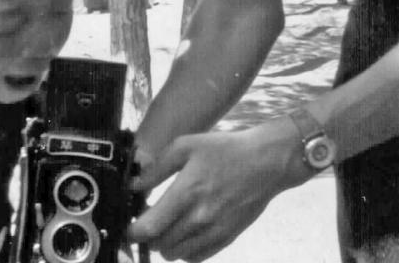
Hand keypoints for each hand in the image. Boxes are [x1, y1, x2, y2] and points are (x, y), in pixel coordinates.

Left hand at [127, 119, 313, 261]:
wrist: (267, 162)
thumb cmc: (226, 150)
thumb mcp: (186, 146)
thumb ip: (156, 168)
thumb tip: (133, 186)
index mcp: (187, 192)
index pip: (149, 228)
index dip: (133, 230)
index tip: (131, 222)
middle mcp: (200, 217)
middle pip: (158, 244)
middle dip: (148, 235)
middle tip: (151, 219)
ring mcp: (215, 231)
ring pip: (175, 254)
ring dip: (165, 243)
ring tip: (169, 225)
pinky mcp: (227, 238)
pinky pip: (195, 258)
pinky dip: (185, 250)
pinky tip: (186, 232)